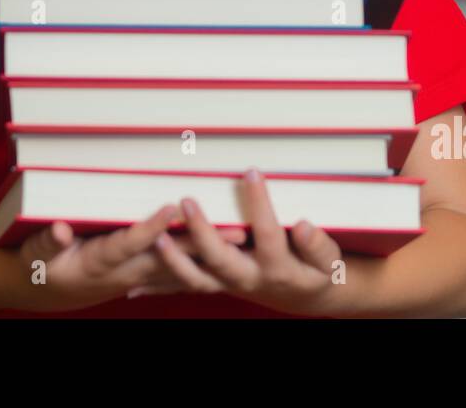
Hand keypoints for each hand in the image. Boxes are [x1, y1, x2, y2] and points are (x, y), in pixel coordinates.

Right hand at [12, 204, 246, 311]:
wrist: (51, 290)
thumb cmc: (43, 263)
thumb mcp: (37, 252)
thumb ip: (49, 241)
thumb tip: (59, 229)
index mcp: (100, 261)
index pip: (131, 243)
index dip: (152, 226)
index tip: (173, 206)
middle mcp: (126, 271)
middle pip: (170, 256)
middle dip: (201, 240)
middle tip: (231, 226)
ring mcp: (140, 276)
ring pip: (182, 264)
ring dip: (211, 252)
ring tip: (241, 236)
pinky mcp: (147, 276)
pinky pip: (181, 271)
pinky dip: (203, 262)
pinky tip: (225, 252)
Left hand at [144, 168, 346, 316]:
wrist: (302, 294)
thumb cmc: (317, 270)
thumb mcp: (330, 262)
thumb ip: (318, 246)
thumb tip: (305, 225)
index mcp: (279, 268)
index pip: (269, 234)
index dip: (260, 204)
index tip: (251, 171)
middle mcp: (249, 279)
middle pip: (221, 259)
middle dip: (202, 232)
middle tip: (187, 200)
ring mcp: (228, 284)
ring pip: (196, 278)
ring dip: (174, 259)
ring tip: (158, 235)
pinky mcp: (215, 284)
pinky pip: (185, 285)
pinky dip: (160, 284)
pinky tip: (135, 280)